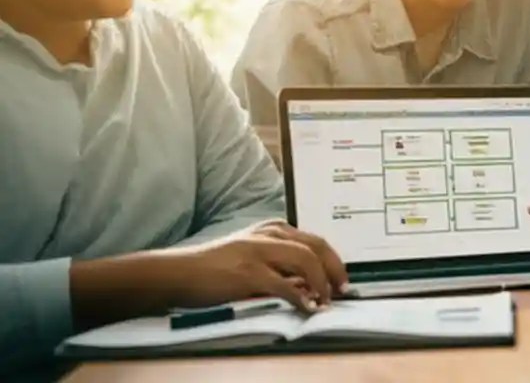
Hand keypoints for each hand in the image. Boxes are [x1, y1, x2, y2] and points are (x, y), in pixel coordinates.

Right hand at [173, 220, 348, 312]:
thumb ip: (280, 264)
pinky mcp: (248, 273)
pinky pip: (285, 286)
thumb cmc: (216, 267)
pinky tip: (306, 308)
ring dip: (321, 284)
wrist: (180, 272)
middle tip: (342, 290)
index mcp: (273, 229)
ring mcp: (259, 252)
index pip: (315, 240)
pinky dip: (301, 299)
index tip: (341, 279)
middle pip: (316, 247)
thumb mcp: (253, 255)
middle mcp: (269, 235)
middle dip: (335, 270)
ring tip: (325, 301)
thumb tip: (309, 283)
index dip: (333, 261)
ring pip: (306, 261)